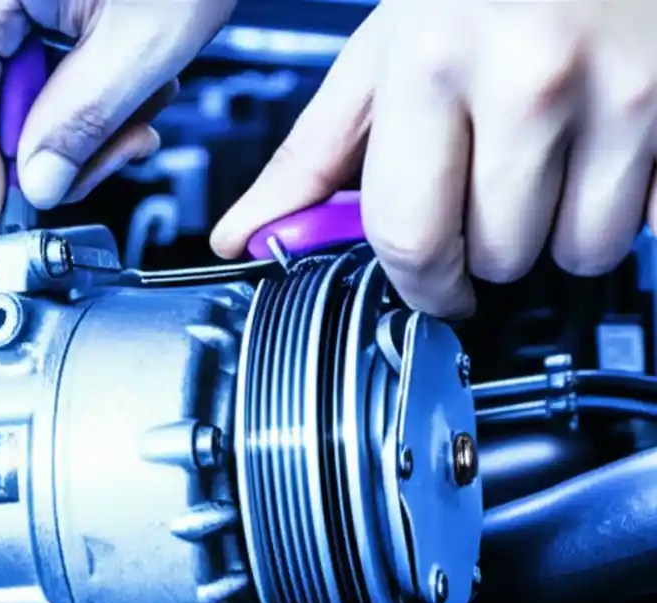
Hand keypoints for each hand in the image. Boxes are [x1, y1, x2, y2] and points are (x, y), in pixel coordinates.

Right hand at [0, 0, 234, 220]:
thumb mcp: (148, 40)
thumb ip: (83, 122)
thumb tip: (39, 182)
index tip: (15, 206)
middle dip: (49, 140)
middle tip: (111, 152)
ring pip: (6, 76)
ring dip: (73, 111)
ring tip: (138, 104)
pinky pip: (29, 43)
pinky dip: (78, 74)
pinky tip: (127, 72)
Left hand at [211, 0, 656, 317]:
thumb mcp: (378, 59)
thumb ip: (310, 158)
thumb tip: (244, 237)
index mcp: (431, 69)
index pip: (413, 237)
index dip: (419, 283)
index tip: (431, 287)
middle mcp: (530, 81)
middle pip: (502, 256)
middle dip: (488, 249)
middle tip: (487, 194)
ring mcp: (622, 91)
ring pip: (586, 249)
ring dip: (562, 234)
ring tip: (546, 169)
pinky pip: (652, 218)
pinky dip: (627, 207)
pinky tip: (600, 156)